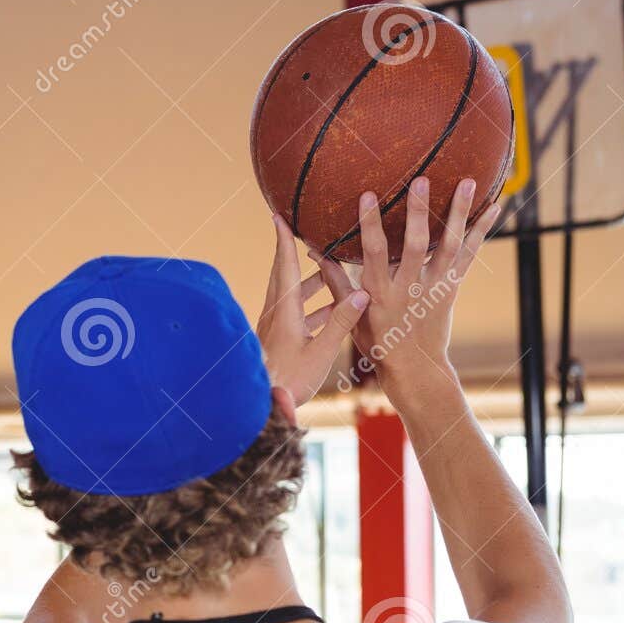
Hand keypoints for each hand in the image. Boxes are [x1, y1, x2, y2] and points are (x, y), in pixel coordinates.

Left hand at [257, 214, 368, 405]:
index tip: (279, 215)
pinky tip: (331, 312)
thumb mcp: (322, 352)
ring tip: (333, 275)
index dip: (284, 239)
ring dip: (312, 284)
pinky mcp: (276, 341)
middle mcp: (275, 315)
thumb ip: (342, 322)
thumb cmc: (290, 382)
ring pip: (292, 296)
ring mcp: (274, 329)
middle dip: (299, 254)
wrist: (262, 407)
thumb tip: (361, 293)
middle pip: (287, 276)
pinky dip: (312, 308)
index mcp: (284, 312)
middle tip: (312, 236)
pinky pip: (295, 315)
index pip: (285, 266)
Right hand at [350, 176, 500, 404]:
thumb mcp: (351, 315)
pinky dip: (483, 230)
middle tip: (422, 180)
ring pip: (449, 246)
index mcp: (379, 293)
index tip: (367, 196)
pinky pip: (471, 255)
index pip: (374, 254)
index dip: (371, 225)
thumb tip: (313, 251)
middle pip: (416, 246)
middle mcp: (409, 289)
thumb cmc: (377, 340)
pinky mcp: (452, 288)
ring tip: (469, 181)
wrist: (414, 368)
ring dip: (459, 212)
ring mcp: (434, 288)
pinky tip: (496, 206)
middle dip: (419, 212)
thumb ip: (335, 281)